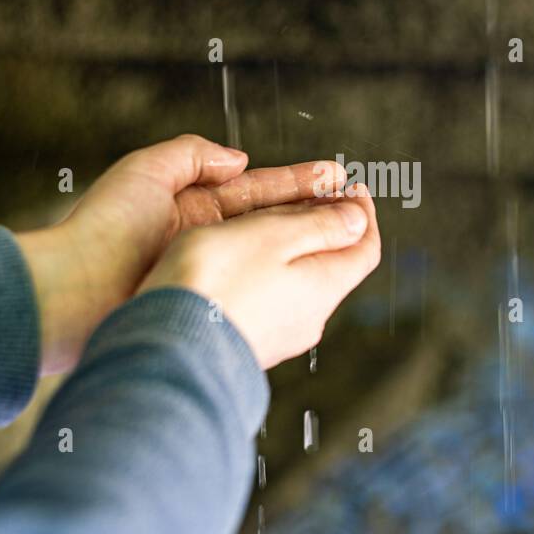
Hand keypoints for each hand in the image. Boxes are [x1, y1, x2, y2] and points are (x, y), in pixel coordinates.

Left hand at [17, 134, 343, 373]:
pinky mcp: (212, 304)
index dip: (299, 182)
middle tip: (359, 200)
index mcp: (193, 207)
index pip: (259, 190)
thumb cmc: (103, 230)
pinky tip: (319, 276)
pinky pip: (260, 287)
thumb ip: (194, 157)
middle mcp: (207, 240)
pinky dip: (291, 280)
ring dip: (311, 242)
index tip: (335, 174)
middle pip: (274, 221)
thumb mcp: (147, 173)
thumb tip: (241, 161)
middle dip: (317, 210)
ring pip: (273, 254)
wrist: (76, 294)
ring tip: (352, 231)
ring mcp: (212, 274)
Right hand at [139, 184, 380, 368]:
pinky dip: (269, 270)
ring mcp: (280, 334)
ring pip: (300, 279)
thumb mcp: (273, 236)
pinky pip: (273, 297)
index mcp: (325, 286)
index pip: (366, 247)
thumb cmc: (217, 284)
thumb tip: (358, 221)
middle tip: (312, 193)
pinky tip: (241, 258)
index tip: (351, 185)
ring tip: (271, 219)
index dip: (362, 212)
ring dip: (294, 246)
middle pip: (334, 262)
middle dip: (327, 223)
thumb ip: (321, 226)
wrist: (167, 348)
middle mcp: (310, 316)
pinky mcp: (250, 341)